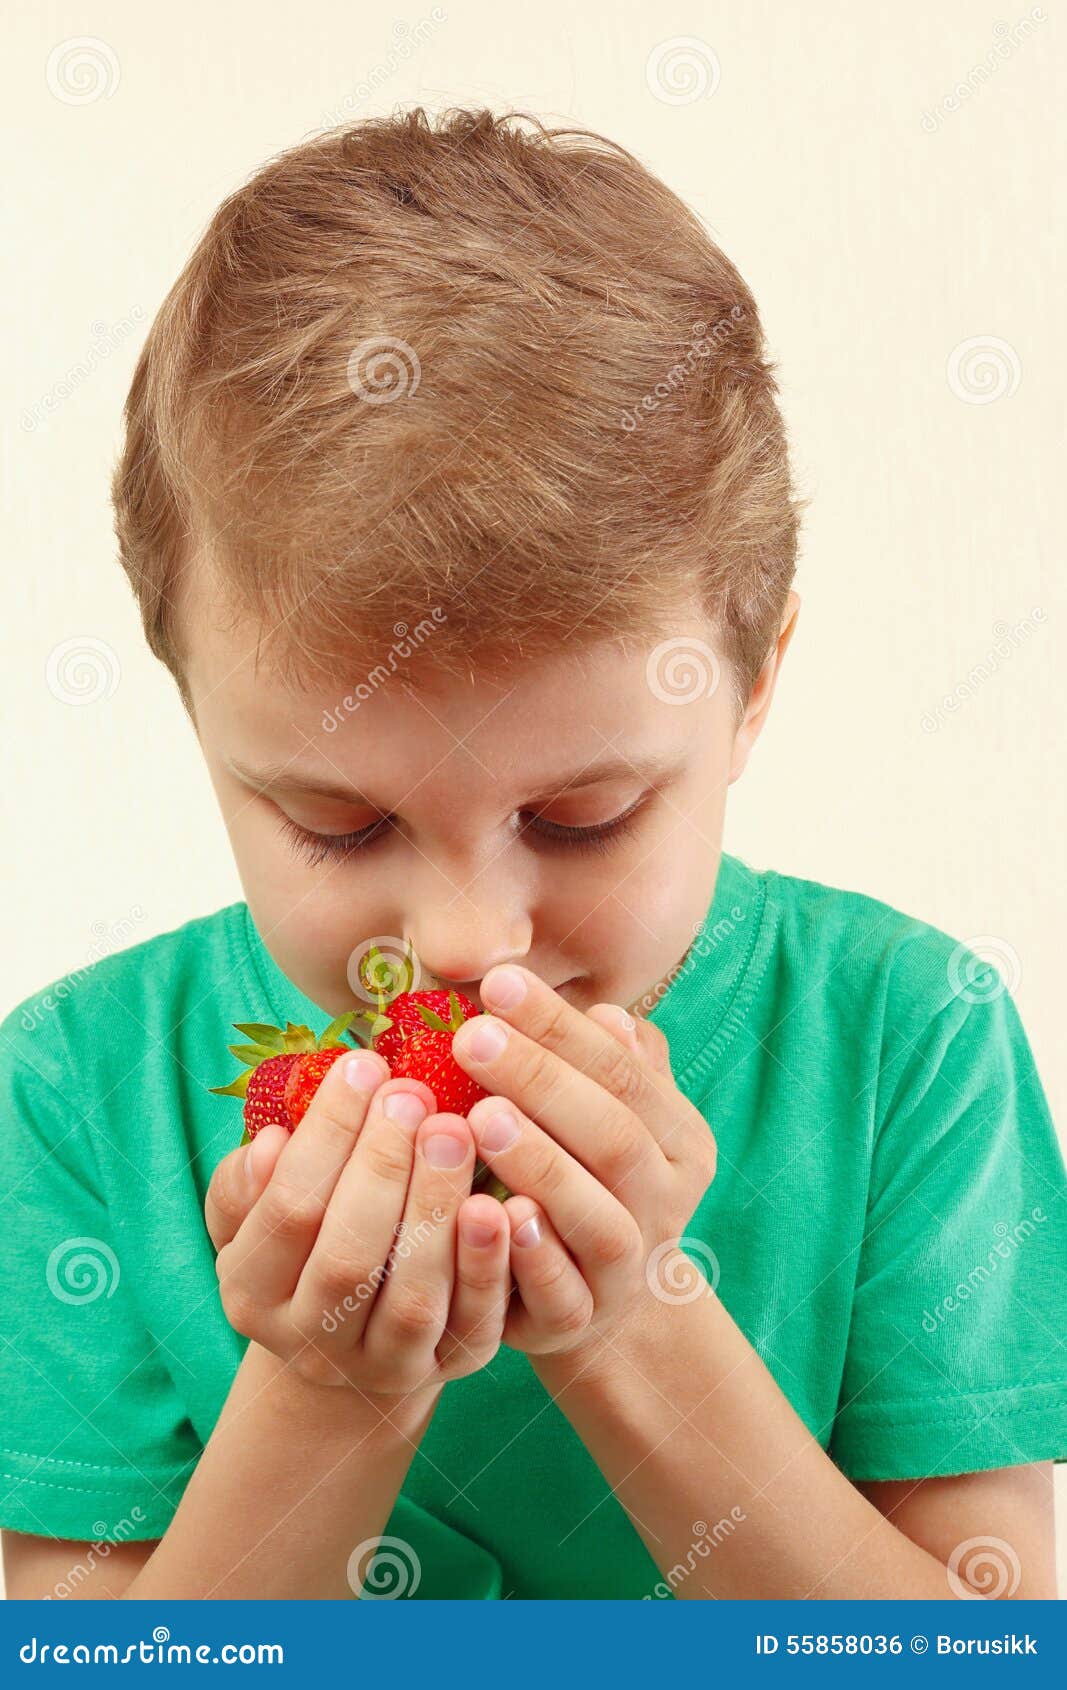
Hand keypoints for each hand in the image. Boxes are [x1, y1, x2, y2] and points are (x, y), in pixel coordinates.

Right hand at [204, 1051, 511, 1394]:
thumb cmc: (308, 1239)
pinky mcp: (453, 1365)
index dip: (327, 1135)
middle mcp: (311, 1342)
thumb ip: (251, 1178)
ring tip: (456, 1131)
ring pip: (413, 1297)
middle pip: (347, 1258)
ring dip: (436, 1208)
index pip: (288, 1210)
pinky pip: (475, 1321)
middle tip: (413, 1094)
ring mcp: (386, 1363)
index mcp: (253, 1292)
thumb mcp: (257, 1212)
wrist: (357, 1334)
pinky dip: (490, 1263)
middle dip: (382, 1167)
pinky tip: (504, 1203)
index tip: (363, 1064)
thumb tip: (274, 1140)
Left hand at [449, 965, 717, 1360]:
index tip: (497, 984)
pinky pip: (563, 1290)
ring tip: (481, 1116)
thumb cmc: (589, 1179)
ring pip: (597, 1216)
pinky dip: (532, 1254)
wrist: (602, 1304)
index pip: (622, 1071)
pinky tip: (493, 1212)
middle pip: (613, 1135)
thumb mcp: (610, 1117)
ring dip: (541, 1163)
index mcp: (679, 1138)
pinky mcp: (581, 1320)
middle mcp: (666, 1200)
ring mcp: (628, 1268)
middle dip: (543, 1081)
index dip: (561, 1028)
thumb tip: (606, 1012)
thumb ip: (607, 1067)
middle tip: (474, 1037)